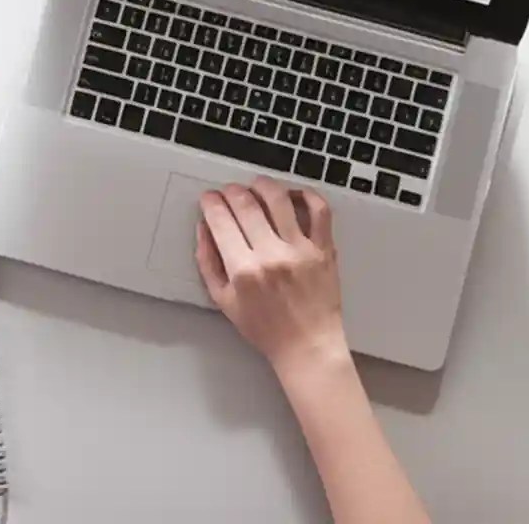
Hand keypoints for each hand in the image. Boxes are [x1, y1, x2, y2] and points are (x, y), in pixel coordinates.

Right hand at [196, 177, 347, 375]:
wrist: (308, 345)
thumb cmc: (264, 328)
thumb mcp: (223, 301)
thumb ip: (208, 263)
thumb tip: (204, 228)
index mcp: (243, 270)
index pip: (221, 221)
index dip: (211, 203)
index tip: (208, 198)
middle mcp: (272, 255)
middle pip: (246, 205)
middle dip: (231, 191)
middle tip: (227, 191)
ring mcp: (301, 249)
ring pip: (279, 200)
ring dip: (263, 185)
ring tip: (256, 185)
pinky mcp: (324, 249)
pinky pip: (319, 211)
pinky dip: (306, 195)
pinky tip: (292, 194)